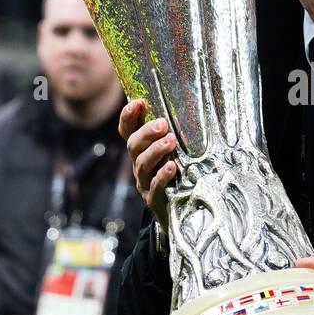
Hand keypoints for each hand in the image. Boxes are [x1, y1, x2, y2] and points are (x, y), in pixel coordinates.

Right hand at [118, 99, 176, 233]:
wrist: (180, 211)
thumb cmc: (179, 175)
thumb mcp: (174, 152)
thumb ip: (173, 133)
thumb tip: (187, 103)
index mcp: (141, 150)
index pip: (127, 131)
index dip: (128, 117)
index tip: (137, 103)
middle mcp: (139, 165)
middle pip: (133, 146)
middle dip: (146, 133)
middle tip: (162, 124)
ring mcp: (145, 183)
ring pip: (142, 165)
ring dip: (155, 151)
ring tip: (170, 141)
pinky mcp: (155, 199)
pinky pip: (155, 187)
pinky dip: (162, 176)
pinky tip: (172, 167)